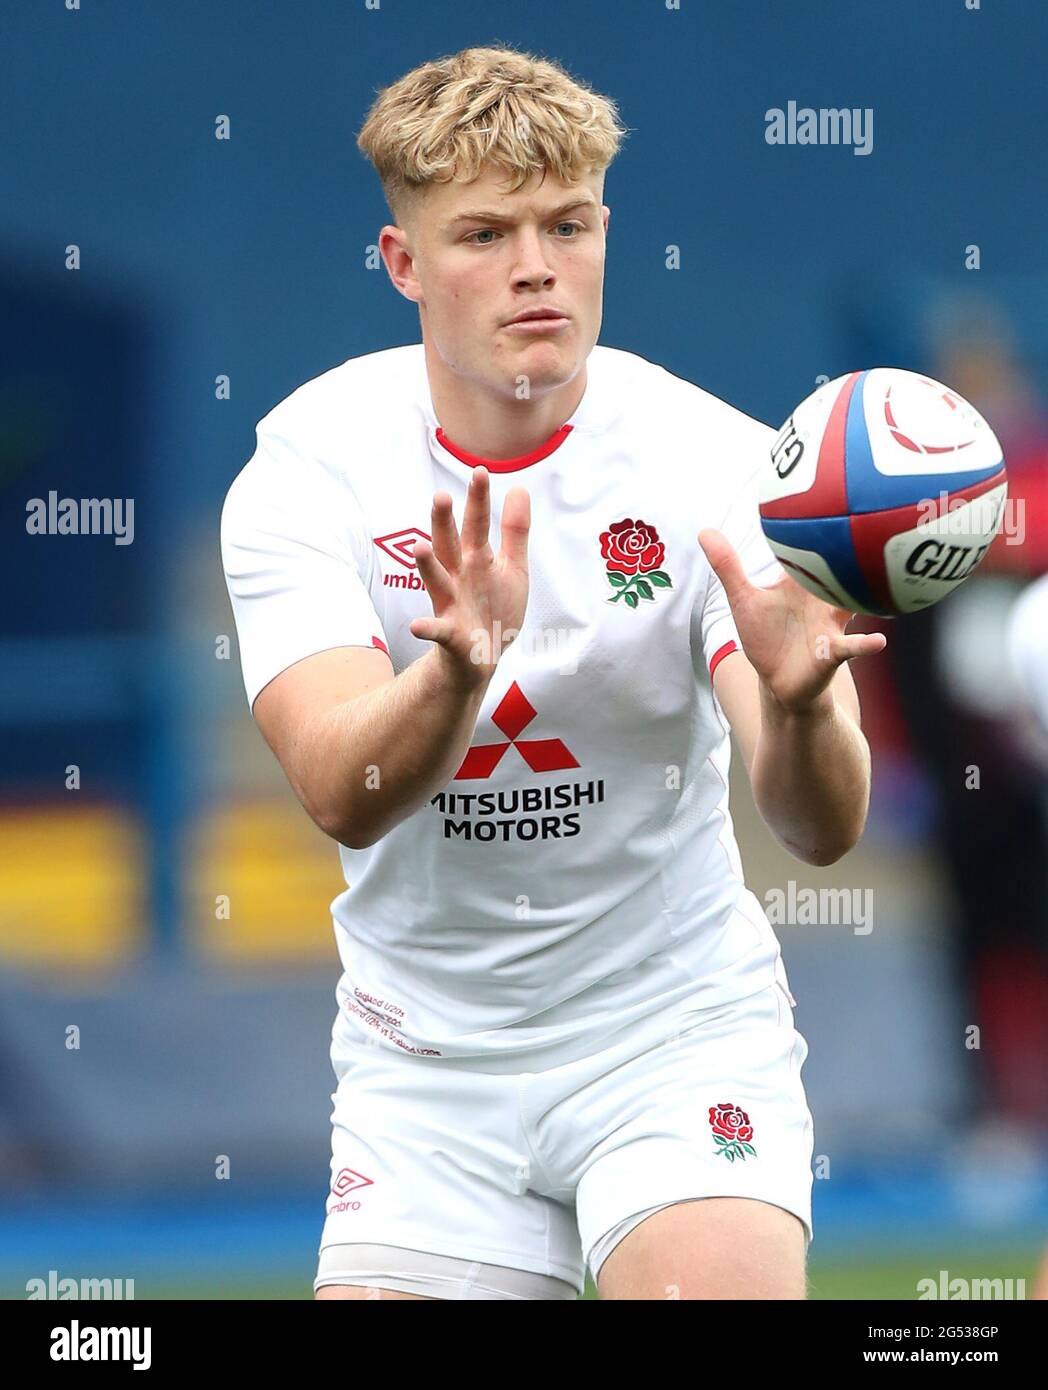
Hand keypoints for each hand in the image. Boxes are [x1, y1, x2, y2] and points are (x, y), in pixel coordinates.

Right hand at [410, 467, 530, 688]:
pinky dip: (427, 628)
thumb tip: (518, 487)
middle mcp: (457, 577)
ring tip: (418, 547)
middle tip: (440, 496)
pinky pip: (436, 630)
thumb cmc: (495, 608)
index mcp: (475, 560)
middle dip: (443, 523)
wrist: (481, 658)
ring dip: (427, 566)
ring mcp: (450, 605)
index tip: (480, 471)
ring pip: (436, 581)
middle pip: (448, 545)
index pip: (475, 525)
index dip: (478, 500)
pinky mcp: (449, 635)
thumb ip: (515, 531)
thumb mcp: (513, 569)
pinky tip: (417, 626)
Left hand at [698, 527, 886, 712]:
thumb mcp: (743, 600)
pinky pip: (850, 646)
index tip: (830, 492)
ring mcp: (830, 623)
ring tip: (884, 582)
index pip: (812, 548)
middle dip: (853, 551)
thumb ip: (728, 567)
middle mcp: (822, 598)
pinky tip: (878, 642)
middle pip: (840, 570)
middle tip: (872, 524)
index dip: (818, 524)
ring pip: (851, 605)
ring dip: (863, 596)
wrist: (778, 681)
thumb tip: (705, 530)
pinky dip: (863, 644)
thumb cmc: (765, 637)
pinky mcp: (831, 651)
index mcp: (802, 582)